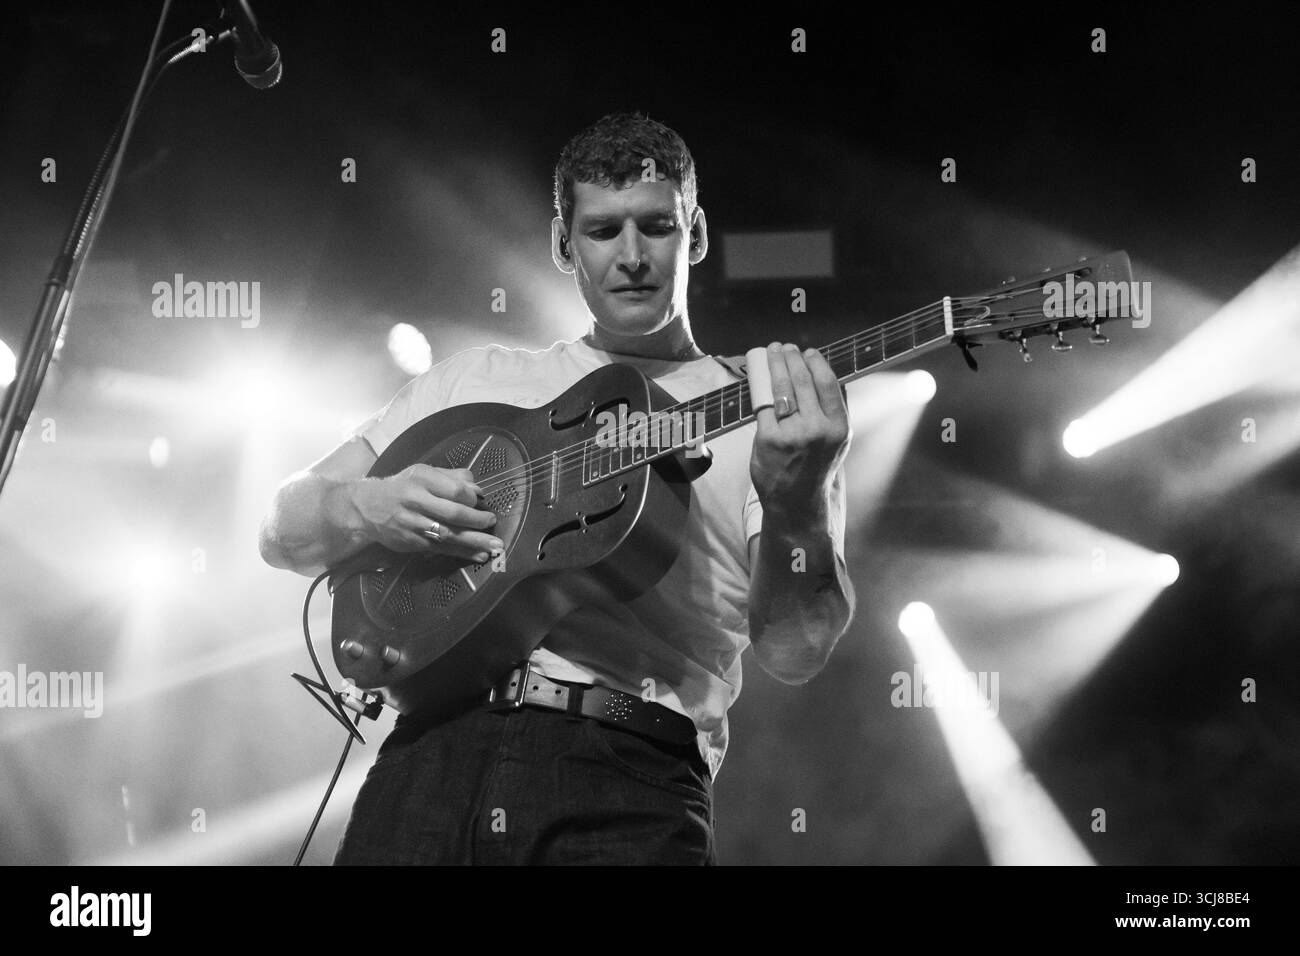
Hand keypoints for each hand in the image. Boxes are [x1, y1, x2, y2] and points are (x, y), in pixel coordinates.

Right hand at [352, 465, 501, 558]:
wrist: (366, 507)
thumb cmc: (402, 487)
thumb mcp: (423, 473)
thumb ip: (451, 477)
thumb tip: (478, 490)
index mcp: (421, 480)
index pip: (453, 490)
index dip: (471, 498)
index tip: (481, 502)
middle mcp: (416, 501)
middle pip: (452, 513)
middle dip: (477, 520)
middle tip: (492, 522)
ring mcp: (413, 524)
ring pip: (448, 534)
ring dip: (474, 541)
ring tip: (494, 547)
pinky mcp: (412, 542)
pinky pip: (441, 548)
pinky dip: (462, 553)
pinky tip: (478, 555)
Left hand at [748, 343, 850, 523]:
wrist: (797, 501)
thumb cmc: (815, 466)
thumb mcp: (838, 441)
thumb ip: (835, 411)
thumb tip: (826, 375)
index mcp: (839, 427)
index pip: (827, 383)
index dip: (816, 362)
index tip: (808, 351)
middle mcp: (817, 429)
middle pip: (802, 381)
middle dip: (791, 358)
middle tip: (784, 347)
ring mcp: (792, 434)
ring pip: (781, 388)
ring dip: (775, 365)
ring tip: (771, 353)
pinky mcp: (768, 439)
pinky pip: (764, 406)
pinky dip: (761, 390)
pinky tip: (759, 379)